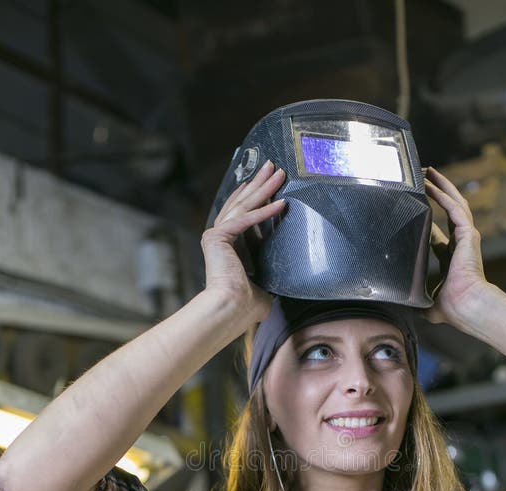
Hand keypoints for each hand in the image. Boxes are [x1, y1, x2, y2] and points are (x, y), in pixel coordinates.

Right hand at [201, 160, 286, 322]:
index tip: (268, 183)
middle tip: (273, 166)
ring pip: (243, 205)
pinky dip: (264, 212)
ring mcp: (216, 235)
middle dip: (259, 183)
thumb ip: (271, 277)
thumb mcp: (264, 286)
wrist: (231, 309)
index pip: (243, 214)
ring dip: (262, 188)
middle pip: (242, 203)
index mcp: (229, 247)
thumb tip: (289, 284)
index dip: (256, 197)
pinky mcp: (217, 236)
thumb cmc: (245, 305)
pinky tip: (281, 202)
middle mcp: (220, 237)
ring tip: (277, 172)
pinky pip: (245, 219)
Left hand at [423, 167, 487, 326]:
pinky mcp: (468, 234)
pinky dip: (444, 194)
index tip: (415, 212)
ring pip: (454, 203)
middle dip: (437, 193)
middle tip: (424, 178)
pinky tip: (432, 183)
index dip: (427, 223)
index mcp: (452, 259)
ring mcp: (466, 238)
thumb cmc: (452, 309)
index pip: (438, 236)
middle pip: (449, 211)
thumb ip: (414, 302)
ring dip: (441, 186)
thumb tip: (396, 307)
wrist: (467, 307)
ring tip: (429, 171)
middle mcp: (460, 245)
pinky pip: (455, 208)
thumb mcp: (426, 303)